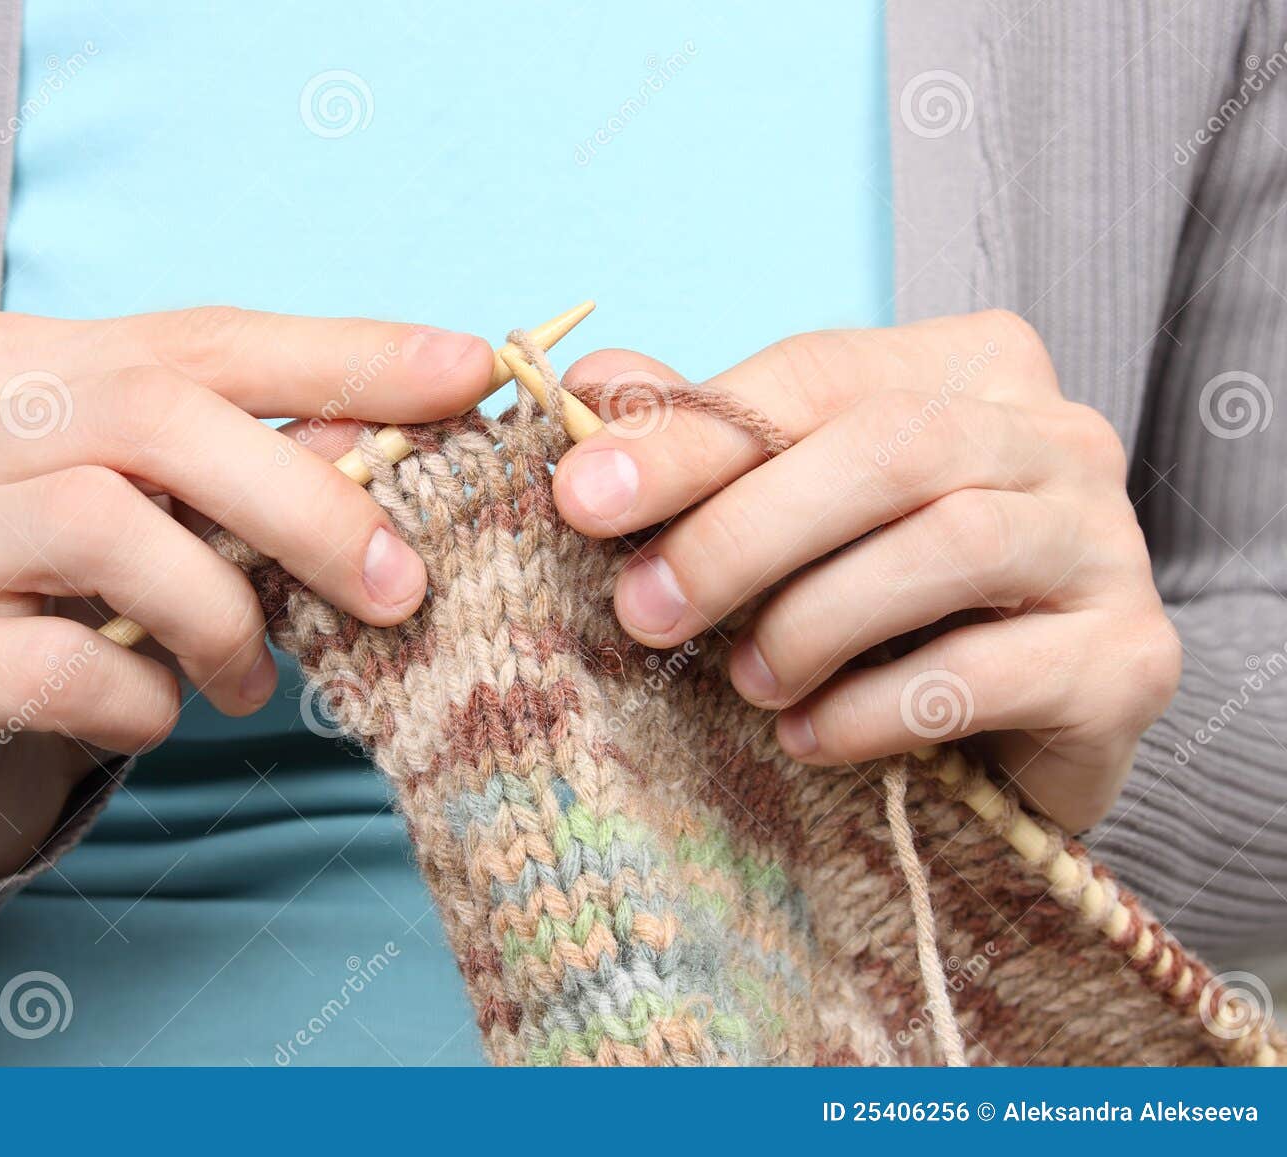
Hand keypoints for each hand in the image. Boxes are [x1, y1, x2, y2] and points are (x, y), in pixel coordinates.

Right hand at [0, 308, 491, 874]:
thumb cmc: (75, 608)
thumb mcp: (175, 524)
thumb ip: (261, 473)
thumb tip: (401, 442)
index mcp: (27, 364)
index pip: (206, 337)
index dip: (344, 356)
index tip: (466, 372)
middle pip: (155, 416)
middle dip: (304, 501)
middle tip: (396, 586)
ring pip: (103, 524)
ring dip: (218, 614)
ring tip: (247, 679)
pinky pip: (60, 664)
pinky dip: (141, 698)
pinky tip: (150, 714)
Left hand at [551, 311, 1180, 831]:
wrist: (1015, 736)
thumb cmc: (886, 604)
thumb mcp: (791, 507)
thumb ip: (707, 446)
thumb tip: (590, 381)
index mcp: (968, 369)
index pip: (820, 374)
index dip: (692, 435)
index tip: (582, 499)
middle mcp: (1057, 437)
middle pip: (891, 449)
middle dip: (744, 533)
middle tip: (647, 611)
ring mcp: (1108, 544)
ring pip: (953, 546)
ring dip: (816, 620)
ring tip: (747, 682)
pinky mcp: (1132, 658)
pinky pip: (997, 671)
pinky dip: (879, 707)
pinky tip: (811, 738)